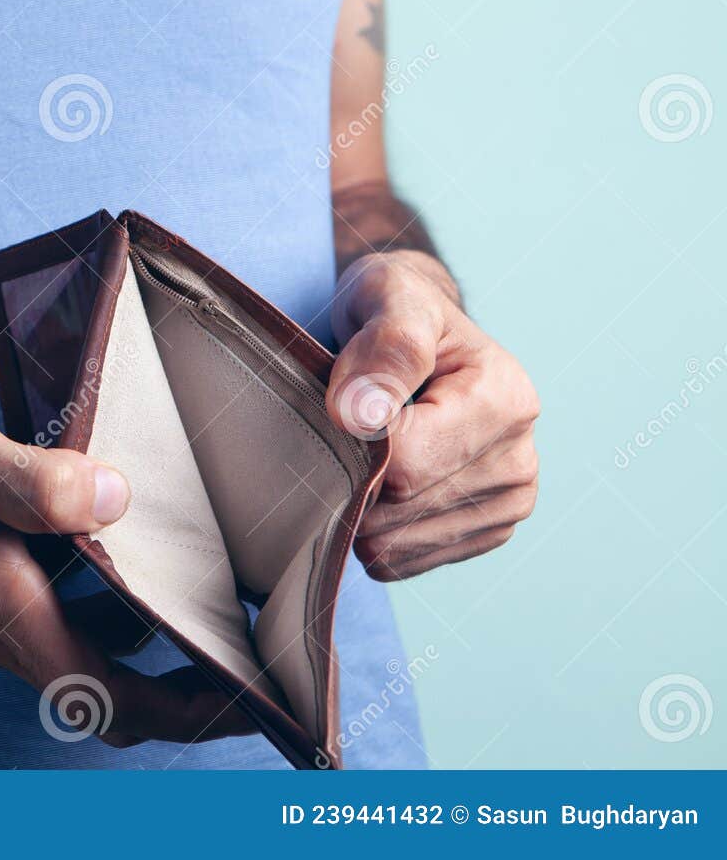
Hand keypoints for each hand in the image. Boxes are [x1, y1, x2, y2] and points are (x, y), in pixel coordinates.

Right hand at [0, 376, 249, 747]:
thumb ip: (38, 485)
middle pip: (105, 689)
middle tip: (247, 647)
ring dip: (140, 644)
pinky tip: (112, 551)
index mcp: (1, 610)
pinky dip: (93, 608)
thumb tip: (121, 502)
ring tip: (202, 591)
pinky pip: (44, 622)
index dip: (192, 711)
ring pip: (75, 655)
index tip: (256, 700)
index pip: (116, 700)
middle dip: (180, 683)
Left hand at [325, 251, 539, 580]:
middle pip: (401, 507)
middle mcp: (520, 458)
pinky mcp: (484, 531)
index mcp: (506, 400)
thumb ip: (385, 348)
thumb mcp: (388, 297)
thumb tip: (361, 416)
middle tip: (340, 431)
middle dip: (351, 477)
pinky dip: (372, 533)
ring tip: (363, 453)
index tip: (340, 405)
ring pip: (396, 545)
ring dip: (359, 508)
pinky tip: (375, 486)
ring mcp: (508, 502)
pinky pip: (403, 561)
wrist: (417, 333)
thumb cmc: (397, 309)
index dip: (354, 444)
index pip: (406, 463)